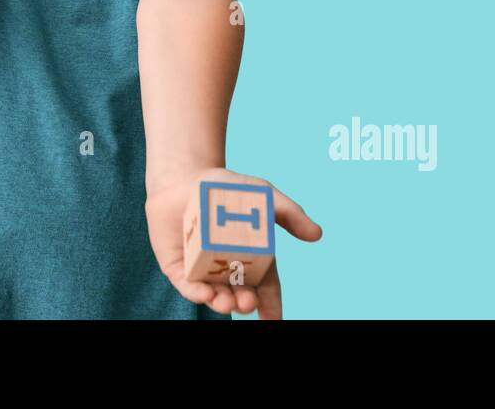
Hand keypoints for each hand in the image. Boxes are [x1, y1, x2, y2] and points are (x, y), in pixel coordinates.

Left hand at [145, 166, 321, 319]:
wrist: (185, 175)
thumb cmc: (226, 188)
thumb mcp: (262, 196)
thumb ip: (289, 214)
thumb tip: (317, 235)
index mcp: (252, 260)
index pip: (265, 290)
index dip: (271, 307)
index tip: (274, 320)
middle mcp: (228, 270)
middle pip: (240, 295)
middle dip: (245, 303)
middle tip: (248, 302)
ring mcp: (202, 270)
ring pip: (214, 295)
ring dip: (222, 303)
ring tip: (227, 303)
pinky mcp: (178, 267)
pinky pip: (187, 285)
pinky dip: (196, 292)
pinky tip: (204, 293)